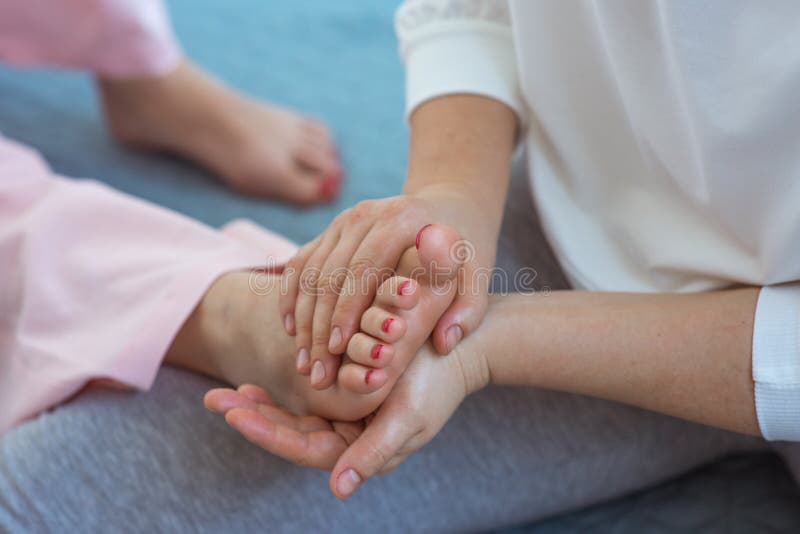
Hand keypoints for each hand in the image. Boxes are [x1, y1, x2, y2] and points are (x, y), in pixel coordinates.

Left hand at [204, 339, 488, 497]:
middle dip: (252, 417)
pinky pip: (305, 403)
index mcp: (361, 452)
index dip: (266, 432)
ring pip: (293, 420)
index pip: (303, 448)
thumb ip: (372, 455)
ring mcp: (347, 422)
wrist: (459, 352)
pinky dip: (280, 396)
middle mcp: (349, 442)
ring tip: (227, 394)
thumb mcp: (408, 420)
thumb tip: (337, 490)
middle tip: (214, 398)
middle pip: (291, 435)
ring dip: (259, 407)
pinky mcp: (348, 401)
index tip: (233, 413)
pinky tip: (258, 386)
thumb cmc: (436, 385)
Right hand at [280, 190, 495, 389]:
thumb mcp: (477, 277)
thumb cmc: (462, 255)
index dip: (346, 311)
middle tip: (318, 373)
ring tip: (306, 365)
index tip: (338, 351)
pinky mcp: (332, 229)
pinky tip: (292, 331)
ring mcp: (344, 219)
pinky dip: (292, 297)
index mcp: (400, 221)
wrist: (448, 211)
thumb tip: (443, 343)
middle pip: (330, 274)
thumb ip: (468, 310)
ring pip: (310, 272)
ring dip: (303, 321)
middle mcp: (366, 214)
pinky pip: (302, 263)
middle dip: (320, 328)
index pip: (363, 269)